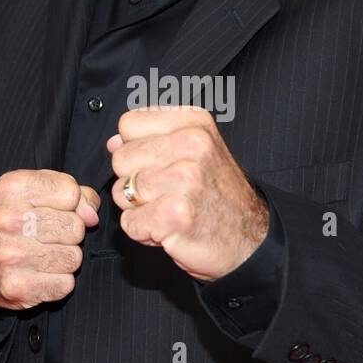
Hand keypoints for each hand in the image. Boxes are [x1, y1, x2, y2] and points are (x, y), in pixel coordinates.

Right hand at [0, 170, 99, 316]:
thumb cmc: (11, 223)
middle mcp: (8, 220)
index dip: (71, 204)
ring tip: (42, 255)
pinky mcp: (16, 286)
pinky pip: (65, 284)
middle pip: (75, 227)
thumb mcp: (34, 194)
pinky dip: (58, 282)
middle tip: (46, 237)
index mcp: (12, 188)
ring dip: (64, 259)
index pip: (70, 192)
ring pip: (74, 257)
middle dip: (69, 234)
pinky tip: (39, 274)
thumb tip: (92, 216)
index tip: (53, 210)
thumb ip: (73, 193)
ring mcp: (10, 255)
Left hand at [107, 106, 268, 280]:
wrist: (250, 239)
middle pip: (121, 158)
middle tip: (167, 192)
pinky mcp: (175, 214)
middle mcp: (192, 144)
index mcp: (194, 123)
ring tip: (169, 209)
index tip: (160, 164)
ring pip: (122, 191)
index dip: (136, 149)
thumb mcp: (195, 151)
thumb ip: (152, 140)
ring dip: (139, 208)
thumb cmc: (218, 196)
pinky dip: (144, 231)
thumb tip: (113, 142)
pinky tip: (169, 228)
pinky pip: (129, 221)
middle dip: (134, 181)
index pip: (128, 124)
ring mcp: (184, 179)